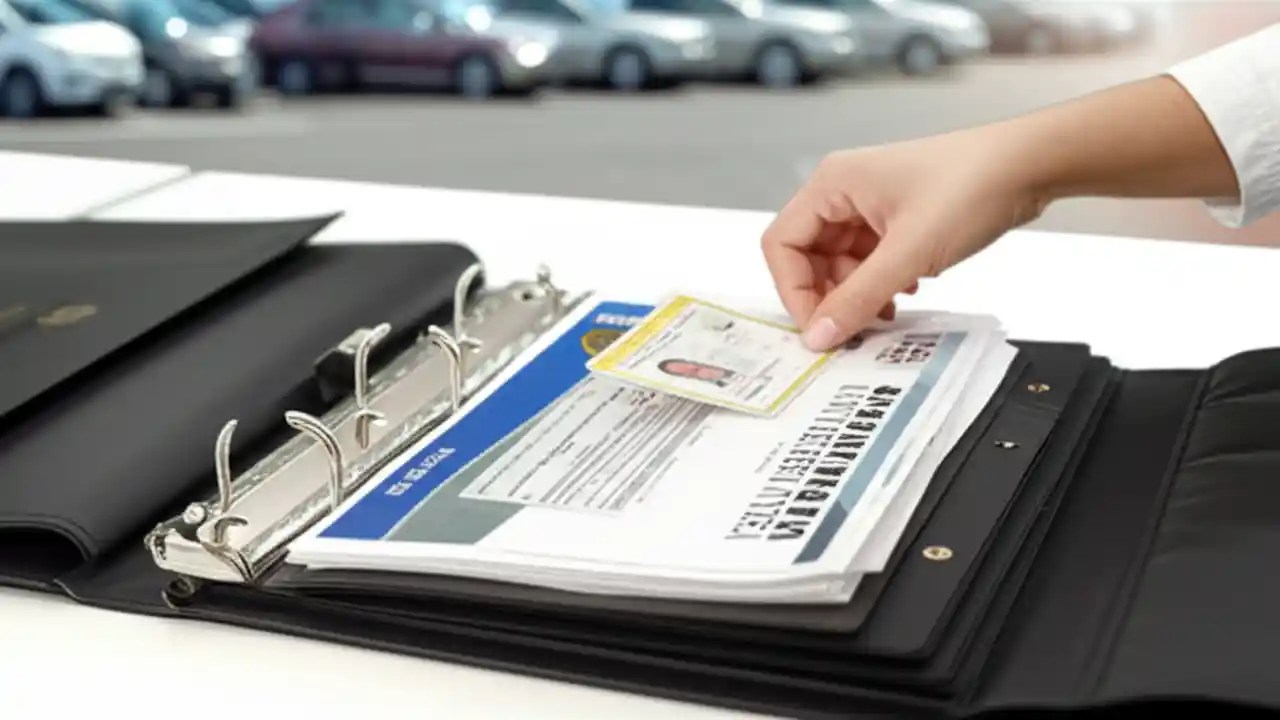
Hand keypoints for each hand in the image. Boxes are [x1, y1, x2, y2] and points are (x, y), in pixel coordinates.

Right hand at [761, 124, 1047, 351]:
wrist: (1030, 166)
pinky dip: (879, 284)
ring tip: (888, 309)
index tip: (819, 327)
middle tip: (853, 327)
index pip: (782, 244)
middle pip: (808, 258)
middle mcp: (844, 192)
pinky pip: (868, 261)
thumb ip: (859, 298)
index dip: (793, 290)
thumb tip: (818, 336)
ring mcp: (870, 206)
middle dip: (828, 296)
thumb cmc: (972, 186)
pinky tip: (907, 293)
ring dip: (857, 294)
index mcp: (833, 184)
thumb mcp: (909, 252)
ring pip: (840, 264)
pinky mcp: (895, 220)